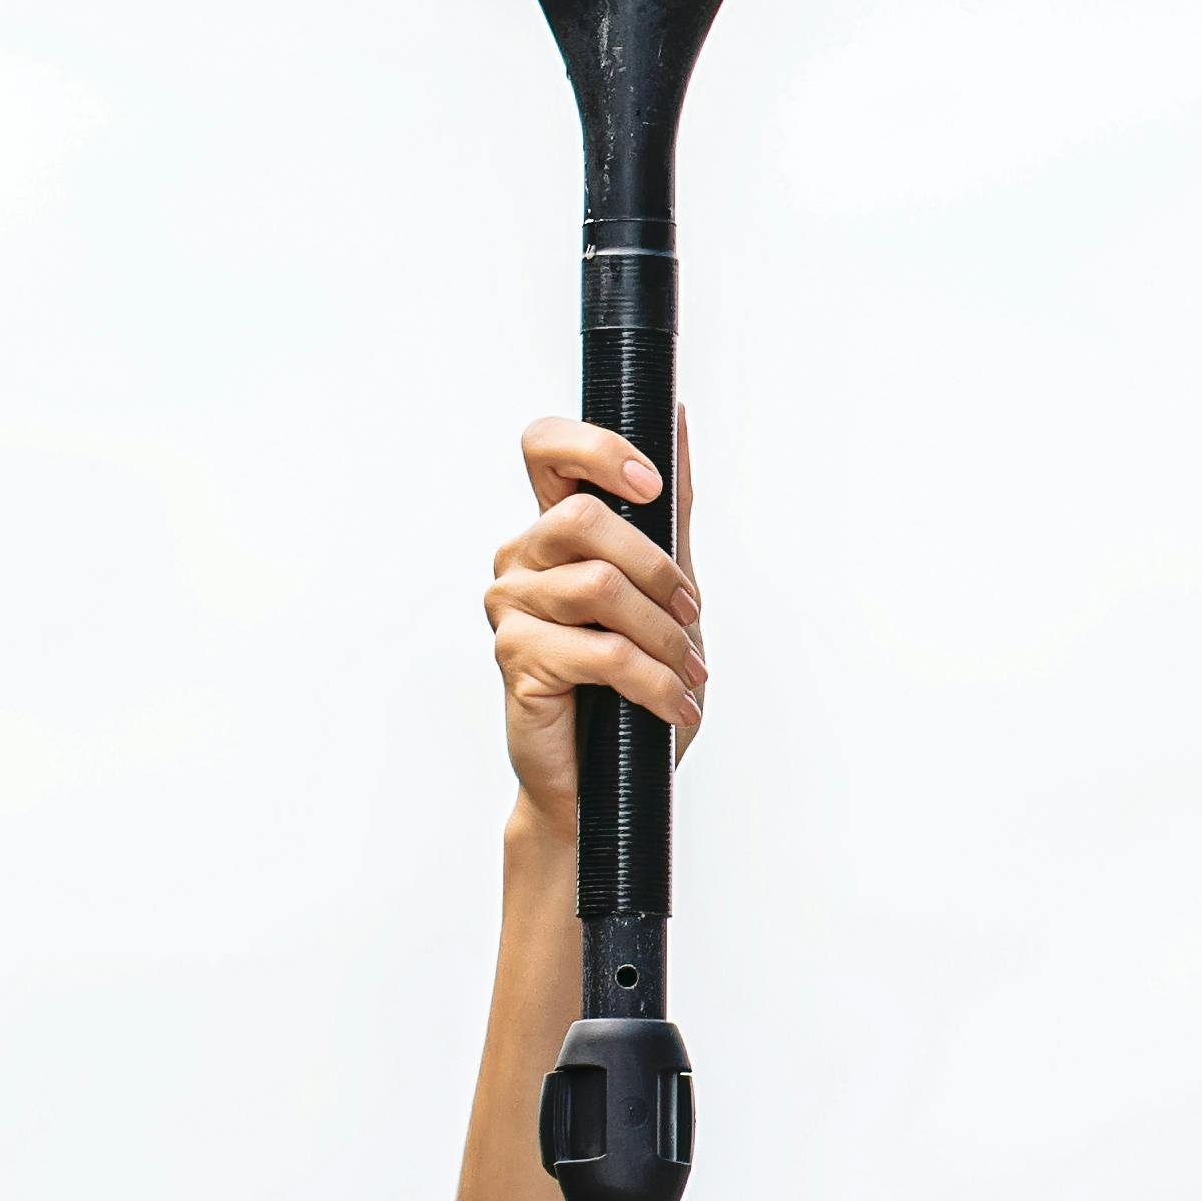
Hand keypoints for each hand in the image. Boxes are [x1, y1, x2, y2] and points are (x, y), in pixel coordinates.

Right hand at [485, 413, 703, 844]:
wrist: (606, 783)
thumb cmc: (631, 686)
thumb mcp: (666, 590)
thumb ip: (669, 513)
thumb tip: (677, 417)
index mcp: (552, 531)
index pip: (544, 446)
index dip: (596, 449)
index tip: (650, 485)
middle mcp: (520, 559)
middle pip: (584, 517)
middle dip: (659, 570)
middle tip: (691, 617)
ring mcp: (510, 607)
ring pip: (598, 585)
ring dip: (664, 636)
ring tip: (686, 672)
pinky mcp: (516, 658)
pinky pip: (601, 650)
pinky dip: (654, 681)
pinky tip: (673, 705)